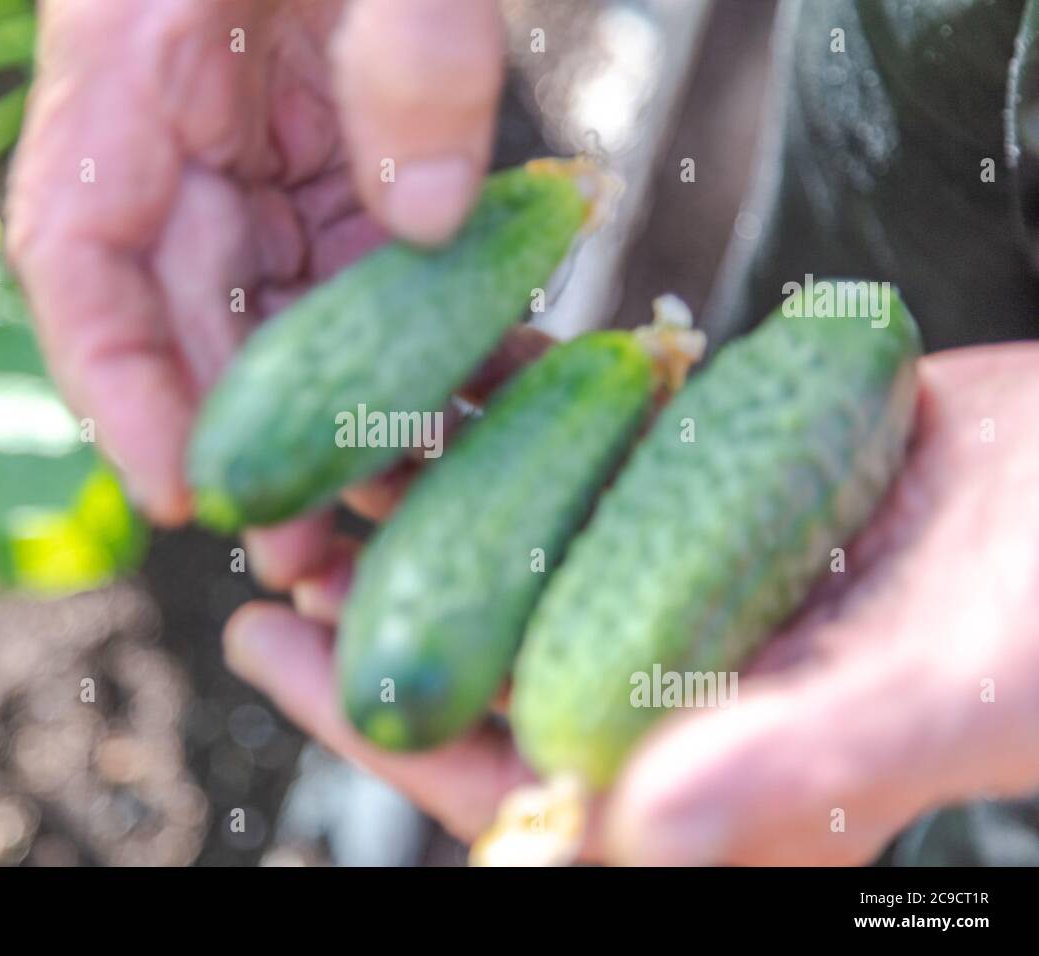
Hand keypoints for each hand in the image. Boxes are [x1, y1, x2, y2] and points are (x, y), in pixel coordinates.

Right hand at [6, 0, 503, 584]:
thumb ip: (411, 39)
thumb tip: (436, 220)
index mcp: (134, 64)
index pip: (78, 251)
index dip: (119, 386)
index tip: (184, 490)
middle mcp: (191, 131)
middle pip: (195, 319)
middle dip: (261, 447)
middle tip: (325, 559)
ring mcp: (274, 156)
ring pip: (294, 322)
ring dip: (356, 424)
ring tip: (425, 511)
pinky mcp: (355, 164)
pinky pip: (380, 279)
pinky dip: (435, 347)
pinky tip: (499, 400)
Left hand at [224, 343, 1038, 863]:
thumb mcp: (933, 697)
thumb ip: (784, 761)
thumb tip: (632, 823)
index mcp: (696, 771)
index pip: (497, 769)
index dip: (371, 712)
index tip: (264, 642)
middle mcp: (670, 677)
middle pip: (486, 642)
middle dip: (375, 589)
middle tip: (277, 527)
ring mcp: (684, 574)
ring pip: (524, 537)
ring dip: (432, 489)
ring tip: (339, 435)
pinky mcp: (711, 484)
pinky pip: (590, 450)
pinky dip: (527, 408)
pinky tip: (457, 366)